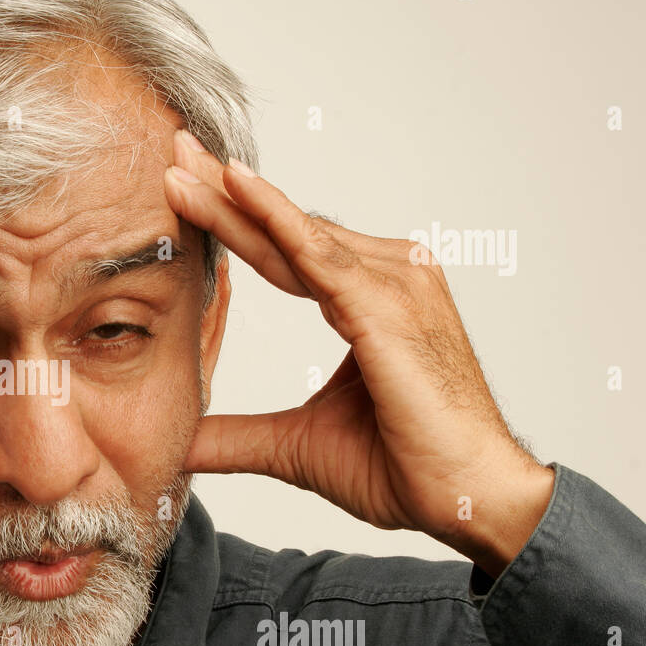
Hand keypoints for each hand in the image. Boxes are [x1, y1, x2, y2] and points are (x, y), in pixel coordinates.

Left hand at [164, 130, 553, 577]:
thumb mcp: (294, 446)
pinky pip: (321, 257)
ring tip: (180, 167)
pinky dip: (276, 220)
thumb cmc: (403, 466)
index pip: (287, 250)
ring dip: (235, 199)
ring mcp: (396, 285)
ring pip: (296, 235)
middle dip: (226, 190)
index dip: (235, 217)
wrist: (470, 499)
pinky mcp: (390, 308)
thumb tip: (177, 444)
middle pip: (289, 230)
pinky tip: (237, 188)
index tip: (184, 185)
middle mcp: (387, 277)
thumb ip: (235, 435)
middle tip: (175, 147)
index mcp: (370, 297)